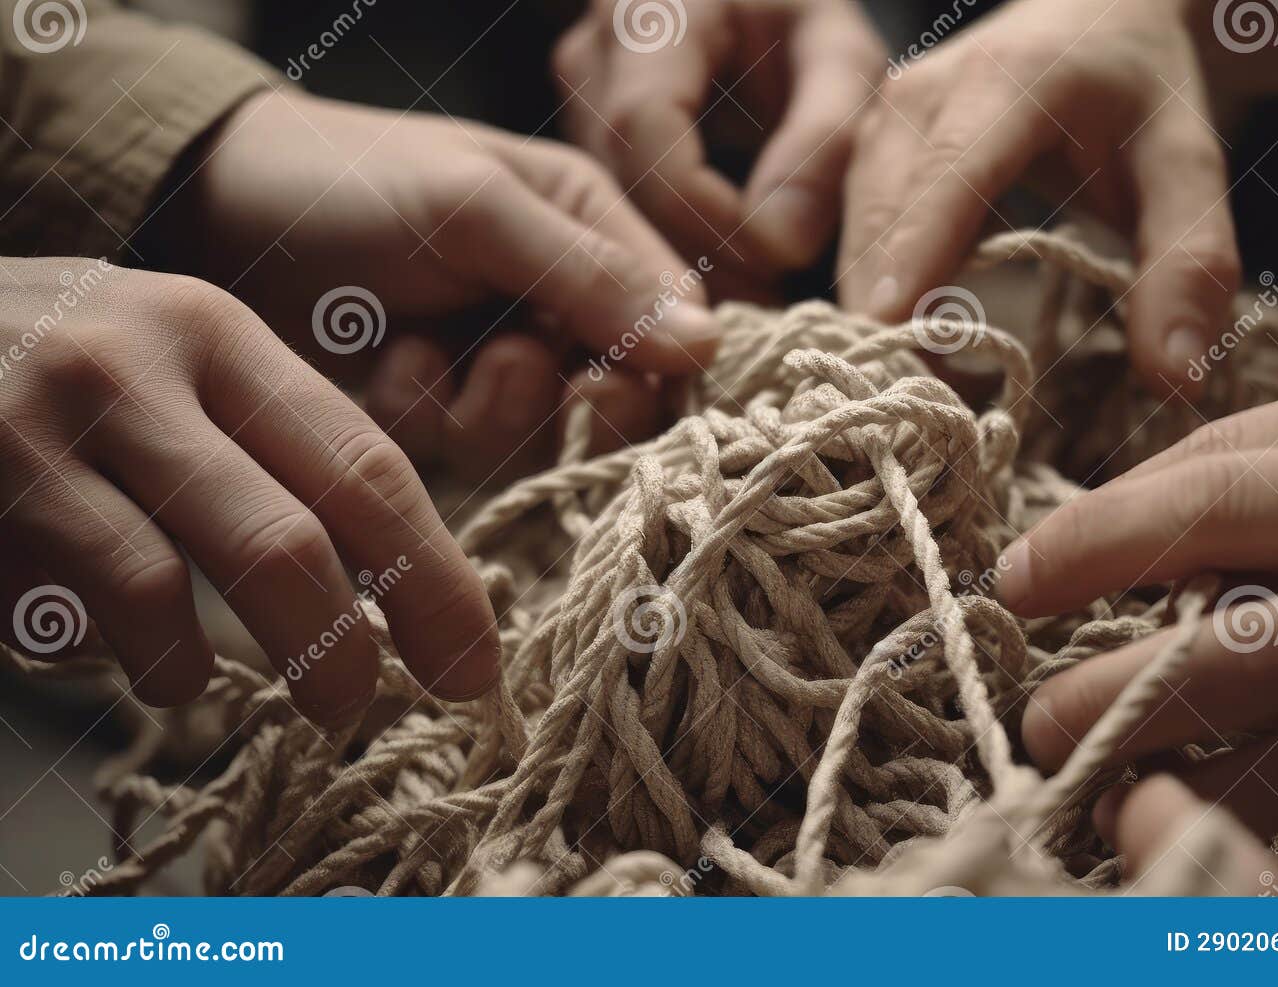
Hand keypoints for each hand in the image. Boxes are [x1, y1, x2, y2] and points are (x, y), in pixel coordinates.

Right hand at [0, 260, 497, 724]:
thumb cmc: (56, 368)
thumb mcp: (175, 363)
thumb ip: (273, 445)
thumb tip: (401, 580)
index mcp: (217, 335)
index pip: (365, 468)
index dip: (434, 579)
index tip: (474, 664)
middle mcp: (131, 369)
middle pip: (282, 543)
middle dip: (339, 652)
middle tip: (356, 710)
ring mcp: (30, 432)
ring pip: (159, 600)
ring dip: (189, 671)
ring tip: (185, 677)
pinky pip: (51, 620)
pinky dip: (87, 654)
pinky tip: (80, 634)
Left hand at [143, 89, 716, 477]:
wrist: (211, 214)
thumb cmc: (349, 181)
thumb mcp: (475, 211)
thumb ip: (590, 276)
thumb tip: (710, 344)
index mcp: (592, 228)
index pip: (676, 322)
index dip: (655, 370)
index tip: (601, 383)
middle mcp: (560, 300)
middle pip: (621, 397)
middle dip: (562, 400)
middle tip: (508, 368)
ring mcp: (501, 358)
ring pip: (542, 436)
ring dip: (482, 409)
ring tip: (424, 352)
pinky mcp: (443, 407)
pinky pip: (465, 451)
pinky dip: (423, 413)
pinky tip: (383, 361)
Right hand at [554, 0, 885, 294]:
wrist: (768, 16)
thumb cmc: (808, 28)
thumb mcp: (842, 60)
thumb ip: (824, 141)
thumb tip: (782, 246)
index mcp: (650, 12)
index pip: (643, 126)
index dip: (703, 209)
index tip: (775, 261)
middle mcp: (592, 59)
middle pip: (618, 183)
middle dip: (695, 257)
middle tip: (772, 308)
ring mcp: (576, 110)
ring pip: (609, 215)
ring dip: (683, 272)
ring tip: (760, 302)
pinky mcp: (585, 154)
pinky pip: (617, 222)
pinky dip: (674, 263)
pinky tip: (729, 288)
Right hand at [839, 0, 1236, 391]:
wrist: (1090, 14)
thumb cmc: (1140, 91)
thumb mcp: (1188, 165)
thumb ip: (1188, 265)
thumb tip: (1176, 380)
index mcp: (1004, 83)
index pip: (948, 179)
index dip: (917, 261)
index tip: (892, 340)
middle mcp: (920, 95)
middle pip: (882, 222)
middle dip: (894, 320)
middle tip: (938, 416)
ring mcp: (879, 120)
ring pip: (852, 238)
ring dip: (880, 317)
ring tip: (935, 392)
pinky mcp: (861, 147)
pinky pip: (849, 235)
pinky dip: (876, 296)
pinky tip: (916, 346)